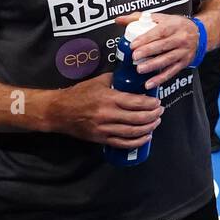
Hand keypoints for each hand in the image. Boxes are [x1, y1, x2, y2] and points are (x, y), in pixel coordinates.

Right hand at [48, 72, 162, 146]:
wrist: (58, 111)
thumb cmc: (78, 94)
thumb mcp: (98, 81)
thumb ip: (116, 79)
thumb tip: (132, 76)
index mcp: (109, 98)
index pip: (137, 102)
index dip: (151, 103)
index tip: (157, 102)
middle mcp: (108, 114)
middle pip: (138, 118)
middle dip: (153, 115)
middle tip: (160, 111)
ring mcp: (105, 129)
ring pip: (133, 132)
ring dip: (149, 128)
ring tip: (156, 122)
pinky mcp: (101, 139)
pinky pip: (123, 143)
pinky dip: (137, 142)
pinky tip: (146, 137)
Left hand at [117, 12, 200, 89]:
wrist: (199, 34)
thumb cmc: (177, 25)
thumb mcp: (161, 18)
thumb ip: (139, 18)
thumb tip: (120, 20)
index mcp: (174, 26)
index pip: (159, 32)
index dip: (146, 39)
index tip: (134, 44)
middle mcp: (181, 38)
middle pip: (163, 46)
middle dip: (148, 52)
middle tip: (134, 56)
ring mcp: (183, 52)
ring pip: (167, 60)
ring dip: (153, 66)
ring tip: (140, 69)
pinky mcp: (184, 62)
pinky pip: (171, 72)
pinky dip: (160, 79)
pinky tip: (150, 83)